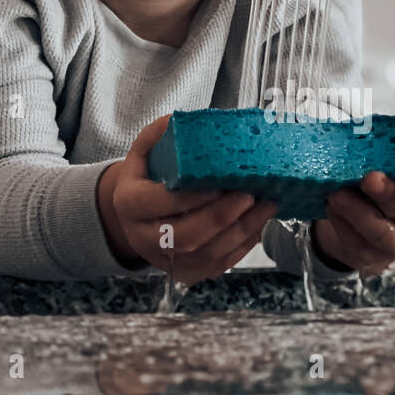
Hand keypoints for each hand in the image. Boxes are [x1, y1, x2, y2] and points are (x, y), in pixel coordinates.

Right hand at [96, 115, 277, 284]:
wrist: (136, 216)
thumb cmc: (147, 178)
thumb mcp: (144, 152)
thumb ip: (160, 135)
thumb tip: (184, 121)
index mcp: (129, 204)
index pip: (157, 204)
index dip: (190, 197)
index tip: (218, 183)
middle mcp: (143, 237)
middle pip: (185, 235)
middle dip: (222, 216)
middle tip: (250, 195)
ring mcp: (164, 259)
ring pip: (205, 255)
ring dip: (240, 232)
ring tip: (265, 207)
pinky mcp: (185, 272)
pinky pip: (217, 266)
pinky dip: (242, 247)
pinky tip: (258, 225)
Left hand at [311, 170, 394, 273]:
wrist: (349, 224)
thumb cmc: (374, 188)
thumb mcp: (387, 165)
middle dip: (389, 194)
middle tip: (370, 178)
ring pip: (382, 233)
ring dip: (359, 213)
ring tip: (337, 194)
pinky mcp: (369, 257)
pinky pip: (356, 242)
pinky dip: (342, 223)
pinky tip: (331, 207)